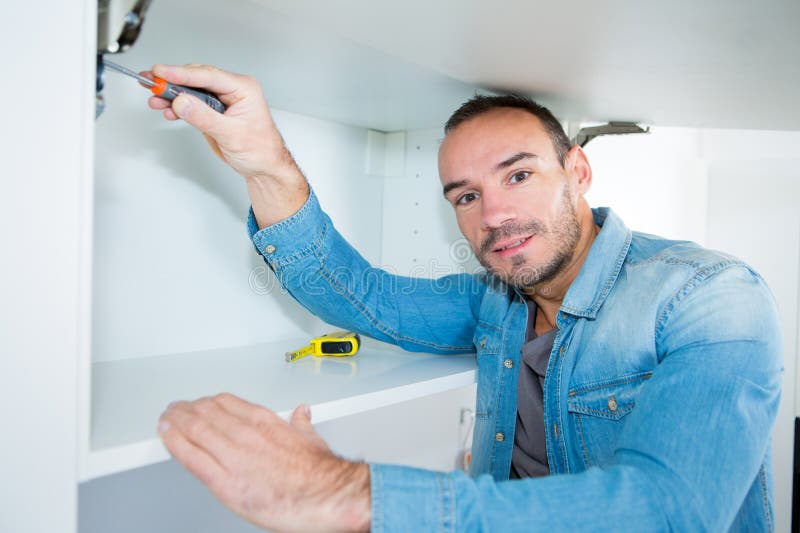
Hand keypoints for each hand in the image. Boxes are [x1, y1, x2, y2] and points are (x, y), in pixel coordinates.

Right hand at [146, 64, 308, 226]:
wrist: (263, 168)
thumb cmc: (260, 150)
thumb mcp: (231, 134)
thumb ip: (205, 117)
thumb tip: (182, 101)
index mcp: (243, 88)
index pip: (208, 76)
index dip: (182, 73)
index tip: (161, 72)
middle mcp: (232, 90)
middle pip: (196, 79)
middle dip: (172, 81)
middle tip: (151, 83)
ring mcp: (221, 101)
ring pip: (191, 91)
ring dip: (171, 95)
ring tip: (154, 98)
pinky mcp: (212, 111)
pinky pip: (191, 104)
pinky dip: (177, 107)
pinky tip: (166, 110)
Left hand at [158, 393, 370, 532]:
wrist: (326, 496)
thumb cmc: (320, 473)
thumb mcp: (311, 438)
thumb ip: (301, 424)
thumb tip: (302, 413)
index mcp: (265, 421)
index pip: (226, 403)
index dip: (206, 402)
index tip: (198, 404)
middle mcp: (246, 433)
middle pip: (205, 412)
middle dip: (185, 410)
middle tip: (175, 410)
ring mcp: (234, 456)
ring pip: (194, 430)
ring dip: (175, 422)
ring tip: (165, 421)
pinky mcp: (225, 482)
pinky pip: (192, 458)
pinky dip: (174, 444)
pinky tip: (166, 437)